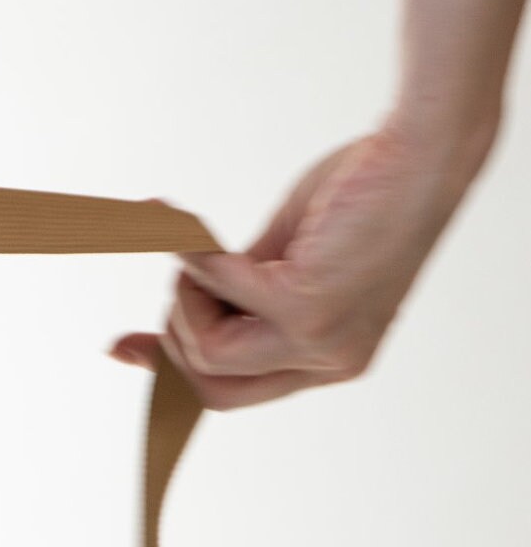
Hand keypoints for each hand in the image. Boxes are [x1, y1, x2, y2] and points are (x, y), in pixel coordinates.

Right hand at [112, 119, 480, 410]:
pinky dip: (194, 256)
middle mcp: (330, 363)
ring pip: (209, 352)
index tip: (124, 347)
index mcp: (331, 358)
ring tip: (199, 248)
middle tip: (180, 279)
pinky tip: (184, 223)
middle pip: (213, 387)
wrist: (420, 154)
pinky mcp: (307, 308)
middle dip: (178, 335)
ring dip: (187, 297)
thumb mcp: (288, 259)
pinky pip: (217, 290)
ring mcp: (320, 342)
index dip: (173, 372)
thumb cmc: (363, 194)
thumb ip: (240, 290)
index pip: (234, 392)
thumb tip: (178, 303)